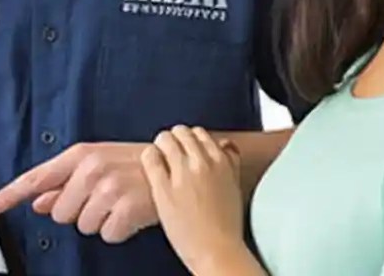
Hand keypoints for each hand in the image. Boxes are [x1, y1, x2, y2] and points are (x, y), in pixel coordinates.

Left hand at [0, 142, 156, 243]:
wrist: (177, 164)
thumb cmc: (135, 164)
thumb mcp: (97, 165)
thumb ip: (64, 183)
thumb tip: (39, 201)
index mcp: (80, 156)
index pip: (36, 178)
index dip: (11, 194)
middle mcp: (90, 170)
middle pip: (60, 214)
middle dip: (78, 212)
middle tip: (102, 198)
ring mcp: (108, 189)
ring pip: (82, 227)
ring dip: (99, 221)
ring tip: (118, 203)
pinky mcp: (126, 208)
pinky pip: (107, 235)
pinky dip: (118, 231)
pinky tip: (129, 213)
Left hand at [141, 125, 247, 273]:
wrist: (217, 251)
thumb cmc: (226, 226)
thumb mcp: (234, 187)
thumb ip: (230, 163)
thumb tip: (226, 144)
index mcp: (222, 162)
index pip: (199, 133)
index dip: (188, 141)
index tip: (183, 150)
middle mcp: (203, 163)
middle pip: (181, 132)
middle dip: (173, 141)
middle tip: (168, 154)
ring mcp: (183, 174)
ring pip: (165, 140)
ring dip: (159, 147)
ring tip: (157, 161)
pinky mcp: (164, 187)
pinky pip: (151, 158)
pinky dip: (148, 158)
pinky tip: (149, 169)